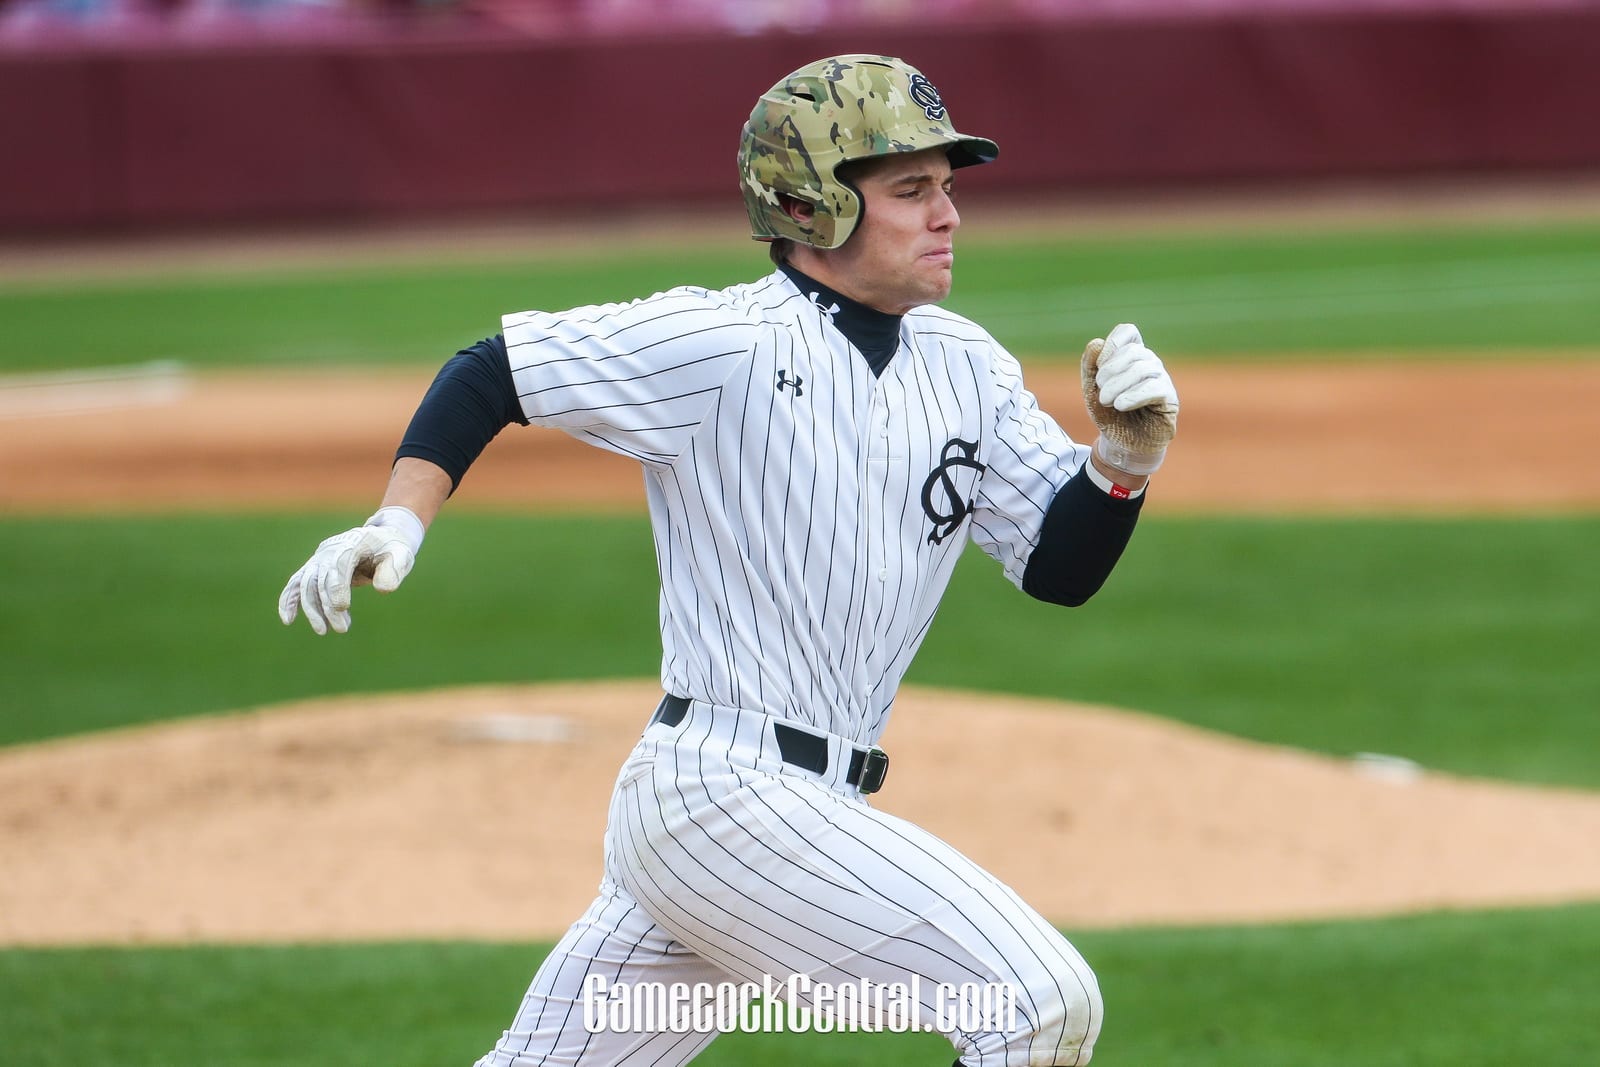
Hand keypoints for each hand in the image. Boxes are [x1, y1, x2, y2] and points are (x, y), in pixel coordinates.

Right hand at [277, 506, 424, 634]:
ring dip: (312, 609)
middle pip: (321, 578)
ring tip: (323, 630)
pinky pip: (297, 583)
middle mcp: (331, 549)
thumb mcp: (402, 555)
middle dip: (328, 605)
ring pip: (307, 584)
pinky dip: (289, 600)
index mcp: (352, 543)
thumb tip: (383, 590)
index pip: (338, 565)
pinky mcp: (314, 568)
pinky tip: (288, 620)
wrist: (381, 539)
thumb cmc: (392, 549)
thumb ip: (394, 570)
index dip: (337, 586)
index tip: (342, 608)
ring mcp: (320, 558)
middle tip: (341, 629)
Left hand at [1081, 323, 1178, 474]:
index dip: (1112, 345)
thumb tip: (1096, 342)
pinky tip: (1121, 405)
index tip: (1100, 367)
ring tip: (1108, 402)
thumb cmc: (1109, 414)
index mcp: (1131, 357)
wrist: (1121, 444)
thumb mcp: (1091, 389)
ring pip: (1144, 368)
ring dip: (1118, 386)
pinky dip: (1133, 395)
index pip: (1128, 332)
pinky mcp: (1169, 399)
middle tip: (1100, 392)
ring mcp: (1162, 379)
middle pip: (1133, 352)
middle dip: (1110, 372)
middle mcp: (1149, 363)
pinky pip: (1155, 387)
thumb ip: (1090, 365)